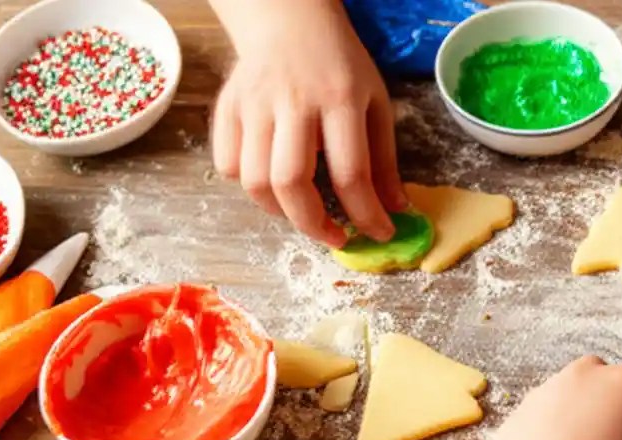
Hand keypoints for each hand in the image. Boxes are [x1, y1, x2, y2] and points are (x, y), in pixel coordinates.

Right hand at [211, 0, 405, 245]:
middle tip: (334, 237)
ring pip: (254, 181)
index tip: (379, 234)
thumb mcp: (376, 103)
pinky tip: (273, 180)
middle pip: (290, 182)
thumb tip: (394, 210)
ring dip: (280, 211)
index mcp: (339, 99)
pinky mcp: (227, 108)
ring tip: (303, 211)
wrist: (290, 20)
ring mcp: (254, 105)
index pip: (351, 173)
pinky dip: (249, 186)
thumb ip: (384, 160)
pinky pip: (227, 166)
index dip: (366, 215)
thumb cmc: (339, 65)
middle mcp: (293, 102)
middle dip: (313, 225)